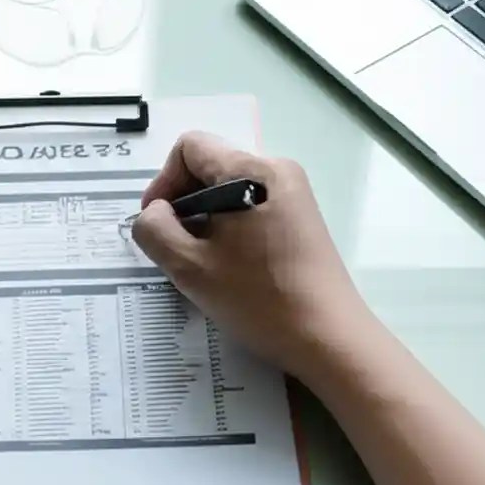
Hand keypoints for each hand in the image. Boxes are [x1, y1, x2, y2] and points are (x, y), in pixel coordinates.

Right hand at [132, 132, 369, 382]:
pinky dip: (229, 227)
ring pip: (230, 189)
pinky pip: (251, 205)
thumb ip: (155, 230)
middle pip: (211, 165)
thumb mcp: (189, 267)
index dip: (163, 182)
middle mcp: (277, 170)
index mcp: (252, 171)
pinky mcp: (301, 218)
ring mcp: (294, 194)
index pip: (190, 147)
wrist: (329, 338)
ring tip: (203, 261)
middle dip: (184, 202)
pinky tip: (230, 265)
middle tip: (177, 248)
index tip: (159, 225)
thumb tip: (156, 213)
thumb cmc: (258, 299)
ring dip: (205, 218)